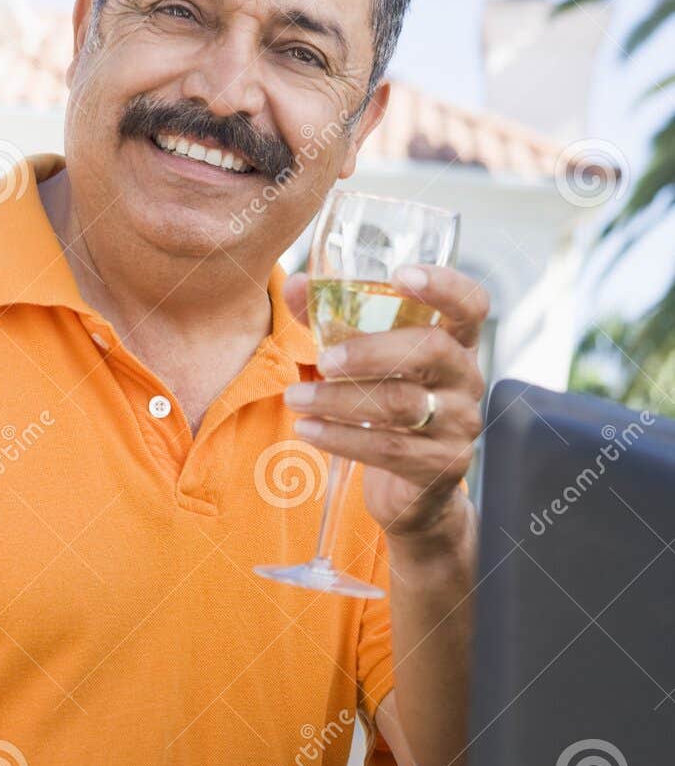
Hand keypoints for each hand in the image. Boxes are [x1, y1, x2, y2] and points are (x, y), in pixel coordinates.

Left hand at [283, 264, 487, 539]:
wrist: (413, 488)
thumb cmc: (390, 408)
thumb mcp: (370, 363)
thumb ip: (337, 320)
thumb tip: (295, 284)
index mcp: (457, 344)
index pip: (471, 304)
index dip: (443, 285)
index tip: (399, 276)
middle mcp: (467, 380)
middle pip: (430, 350)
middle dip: (370, 351)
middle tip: (323, 360)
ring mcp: (459, 425)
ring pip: (401, 403)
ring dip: (339, 399)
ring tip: (295, 397)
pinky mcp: (441, 466)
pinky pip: (388, 448)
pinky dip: (340, 437)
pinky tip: (307, 429)